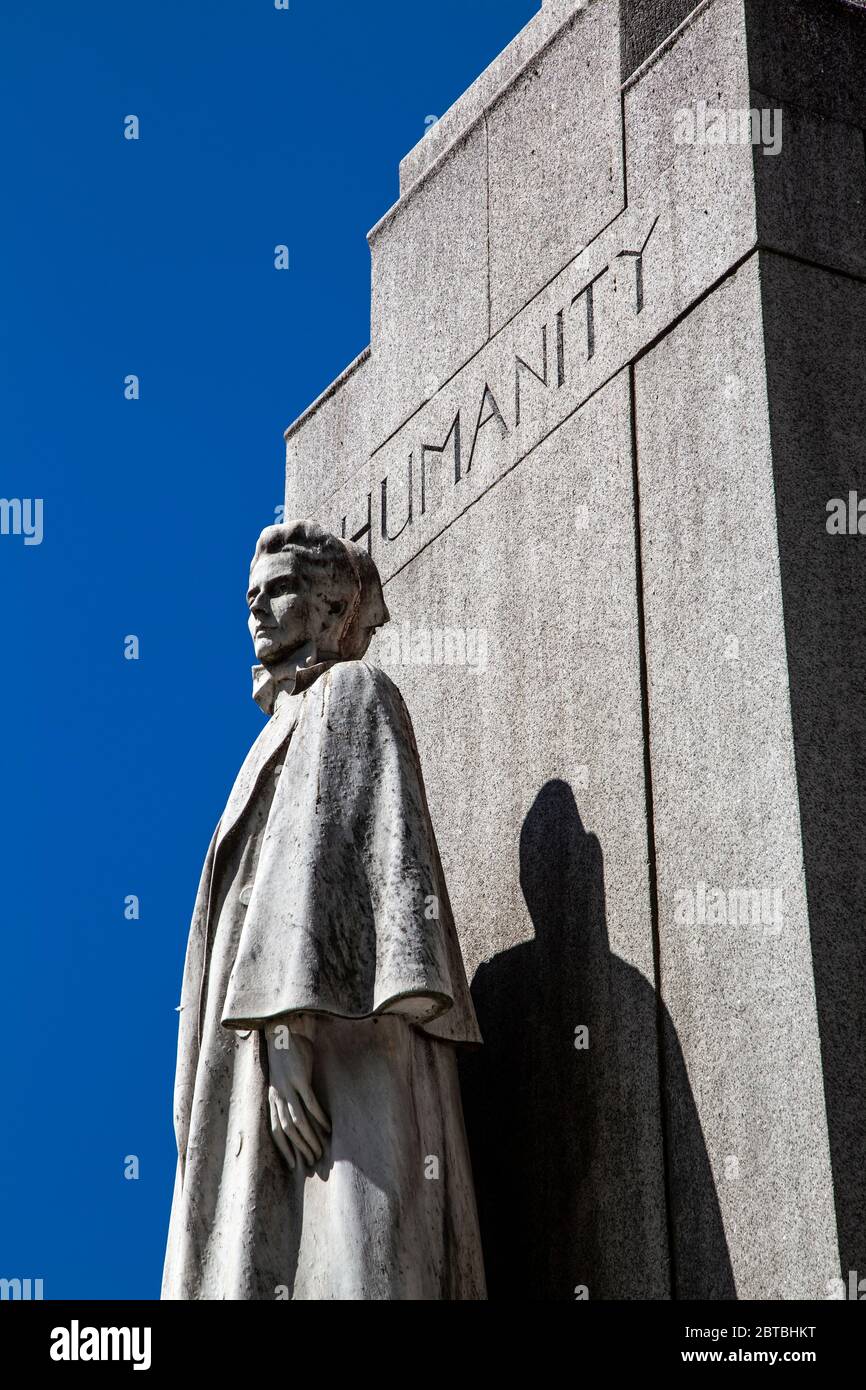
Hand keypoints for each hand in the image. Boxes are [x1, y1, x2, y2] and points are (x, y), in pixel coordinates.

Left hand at [265, 1022, 329, 1170]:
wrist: (283, 1032)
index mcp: (272, 1098)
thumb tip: (302, 1110)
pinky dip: (319, 1117)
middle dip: (300, 1148)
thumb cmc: (286, 1055)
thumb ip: (290, 1094)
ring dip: (309, 1137)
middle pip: (287, 1130)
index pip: (275, 1131)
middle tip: (313, 1161)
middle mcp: (277, 1096)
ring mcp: (288, 1088)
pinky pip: (310, 1103)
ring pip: (298, 1120)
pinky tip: (328, 1127)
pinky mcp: (299, 1078)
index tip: (294, 1165)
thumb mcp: (283, 1078)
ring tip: (321, 1149)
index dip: (284, 1149)